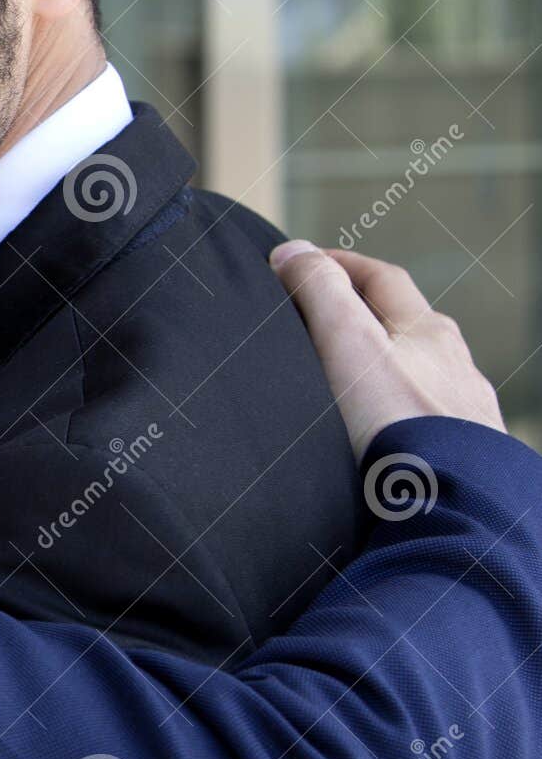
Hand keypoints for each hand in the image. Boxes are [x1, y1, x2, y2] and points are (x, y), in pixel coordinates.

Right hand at [269, 240, 505, 461]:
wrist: (453, 507)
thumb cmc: (401, 428)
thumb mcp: (347, 344)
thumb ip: (319, 292)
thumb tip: (293, 251)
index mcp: (429, 332)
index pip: (382, 277)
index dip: (338, 264)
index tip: (302, 266)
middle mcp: (456, 368)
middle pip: (409, 326)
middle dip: (365, 316)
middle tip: (320, 322)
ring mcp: (465, 415)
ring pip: (423, 378)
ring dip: (387, 371)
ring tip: (350, 385)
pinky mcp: (465, 458)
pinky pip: (431, 424)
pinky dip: (403, 417)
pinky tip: (385, 439)